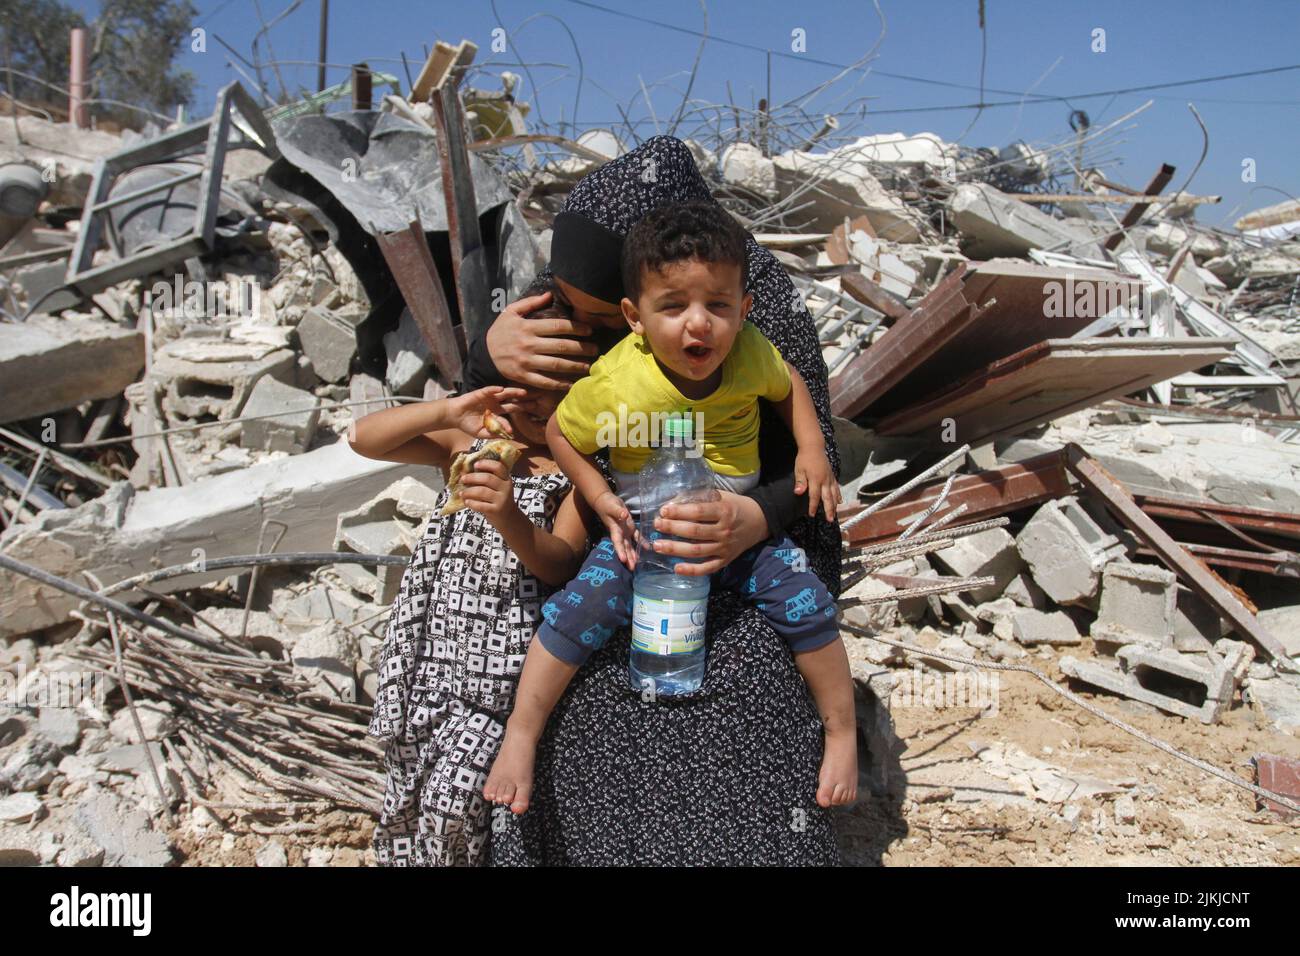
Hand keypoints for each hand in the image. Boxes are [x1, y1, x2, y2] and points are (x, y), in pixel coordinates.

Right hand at [447, 386, 526, 437]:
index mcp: (497, 414)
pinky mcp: (481, 393)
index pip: (509, 416)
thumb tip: (508, 435)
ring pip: (504, 394)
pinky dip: (494, 389)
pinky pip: (489, 390)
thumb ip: (494, 434)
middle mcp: (496, 404)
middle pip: (512, 403)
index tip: (523, 424)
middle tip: (535, 402)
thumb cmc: (468, 424)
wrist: (454, 416)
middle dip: (523, 402)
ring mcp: (490, 398)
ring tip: (523, 392)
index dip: (513, 422)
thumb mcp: (482, 433)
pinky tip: (501, 389)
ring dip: (514, 392)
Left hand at [459, 458, 521, 530]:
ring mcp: (502, 499)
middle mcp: (506, 488)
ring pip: (482, 491)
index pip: (498, 467)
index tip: (475, 465)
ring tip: (462, 493)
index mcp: (506, 478)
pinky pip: (480, 505)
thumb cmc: (497, 499)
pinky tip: (466, 501)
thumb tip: (464, 471)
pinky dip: (471, 502)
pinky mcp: (496, 510)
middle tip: (462, 479)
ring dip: (469, 491)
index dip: (486, 464)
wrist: (508, 518)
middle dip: (472, 477)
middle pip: (487, 478)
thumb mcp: (496, 487)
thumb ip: (485, 479)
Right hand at [485, 291, 600, 389]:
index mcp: (528, 327)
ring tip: (590, 365)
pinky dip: (560, 383)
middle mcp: (529, 345)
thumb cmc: (500, 332)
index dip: (576, 328)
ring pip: (556, 365)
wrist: (483, 355)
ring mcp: (527, 362)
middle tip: (596, 349)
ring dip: (576, 366)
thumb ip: (530, 303)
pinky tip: (572, 383)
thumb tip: (550, 294)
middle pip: (561, 346)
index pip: (558, 326)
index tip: (589, 330)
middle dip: (582, 348)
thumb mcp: (510, 312)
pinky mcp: (524, 376)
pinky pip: (545, 381)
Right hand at [594, 491, 636, 568]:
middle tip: (632, 568)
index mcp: (615, 529)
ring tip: (637, 564)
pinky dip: (641, 542)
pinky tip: (647, 548)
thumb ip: (618, 511)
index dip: (620, 551)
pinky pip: (636, 536)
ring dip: (633, 554)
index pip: (617, 542)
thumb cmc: (607, 504)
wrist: (606, 500)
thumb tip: (624, 515)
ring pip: (630, 545)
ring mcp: (625, 531)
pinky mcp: (630, 527)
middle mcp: (620, 533)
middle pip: (624, 547)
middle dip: (627, 558)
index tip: (623, 560)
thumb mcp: (612, 506)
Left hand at [652, 491, 768, 575]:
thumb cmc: (735, 506)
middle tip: (656, 525)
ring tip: (657, 546)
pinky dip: (692, 570)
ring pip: (697, 550)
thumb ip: (700, 498)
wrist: (759, 521)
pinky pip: (708, 568)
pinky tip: (676, 568)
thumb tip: (673, 501)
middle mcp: (724, 530)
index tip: (663, 511)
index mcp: (724, 511)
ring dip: (675, 549)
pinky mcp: (726, 560)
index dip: (679, 512)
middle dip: (672, 529)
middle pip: (694, 532)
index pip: (698, 512)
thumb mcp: (721, 496)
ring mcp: (725, 547)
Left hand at [794, 444, 840, 520]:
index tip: (812, 514)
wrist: (814, 447)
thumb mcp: (799, 469)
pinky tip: (840, 502)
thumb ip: (800, 482)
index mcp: (815, 479)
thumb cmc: (804, 459)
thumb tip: (798, 493)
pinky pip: (837, 488)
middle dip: (828, 509)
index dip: (813, 506)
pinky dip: (838, 495)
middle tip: (829, 520)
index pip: (815, 496)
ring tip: (834, 515)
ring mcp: (830, 478)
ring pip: (834, 494)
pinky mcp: (832, 476)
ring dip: (835, 505)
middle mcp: (825, 480)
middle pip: (827, 498)